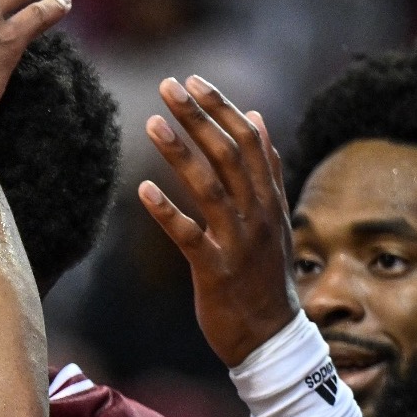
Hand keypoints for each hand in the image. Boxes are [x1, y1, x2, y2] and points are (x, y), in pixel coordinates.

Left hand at [137, 76, 303, 365]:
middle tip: (168, 85)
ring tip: (151, 122)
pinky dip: (166, 212)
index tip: (194, 79)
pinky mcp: (215, 271)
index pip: (249, 139)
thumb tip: (257, 116)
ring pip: (209, 187)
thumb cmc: (264, 275)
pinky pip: (188, 236)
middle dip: (198, 116)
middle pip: (229, 153)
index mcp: (270, 198)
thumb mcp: (274, 217)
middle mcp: (258, 214)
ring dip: (180, 153)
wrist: (271, 336)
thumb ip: (266, 168)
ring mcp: (238, 242)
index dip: (221, 107)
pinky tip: (143, 191)